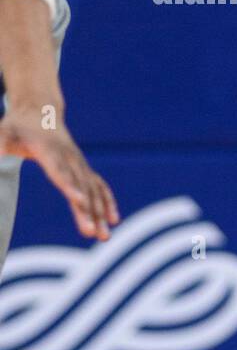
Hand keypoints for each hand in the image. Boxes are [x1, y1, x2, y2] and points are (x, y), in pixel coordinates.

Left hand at [0, 105, 117, 240]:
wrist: (40, 112)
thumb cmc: (17, 126)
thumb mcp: (3, 132)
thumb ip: (0, 144)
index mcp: (49, 150)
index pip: (60, 171)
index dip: (70, 187)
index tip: (80, 202)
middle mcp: (70, 158)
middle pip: (81, 188)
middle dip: (89, 212)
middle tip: (93, 234)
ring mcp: (80, 163)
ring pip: (92, 191)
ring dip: (100, 214)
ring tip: (104, 237)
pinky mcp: (83, 168)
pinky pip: (99, 186)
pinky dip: (107, 202)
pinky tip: (113, 220)